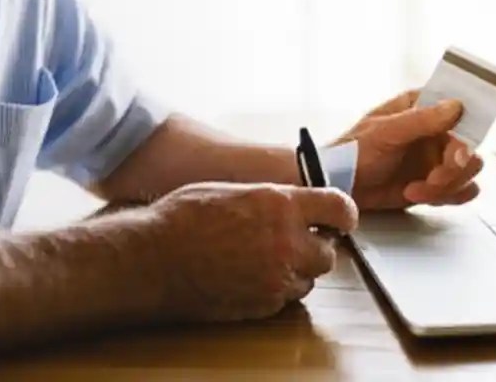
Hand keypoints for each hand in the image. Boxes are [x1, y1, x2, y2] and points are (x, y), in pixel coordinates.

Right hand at [144, 182, 357, 321]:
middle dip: (316, 245)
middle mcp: (287, 243)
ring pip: (309, 279)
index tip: (340, 218)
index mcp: (281, 204)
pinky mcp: (263, 305)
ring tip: (264, 259)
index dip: (342, 214)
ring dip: (296, 270)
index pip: (340, 208)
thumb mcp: (234, 190)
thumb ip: (272, 198)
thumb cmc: (183, 217)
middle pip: (329, 252)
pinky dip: (276, 289)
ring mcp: (276, 278)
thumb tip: (295, 203)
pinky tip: (250, 276)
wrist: (153, 259)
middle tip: (294, 240)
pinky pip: (285, 298)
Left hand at [338, 90, 483, 210]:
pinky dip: (447, 197)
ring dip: (447, 186)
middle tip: (433, 179)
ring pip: (468, 171)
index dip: (468, 128)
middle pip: (470, 147)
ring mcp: (436, 157)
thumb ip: (422, 120)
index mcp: (423, 108)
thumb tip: (456, 106)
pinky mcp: (435, 182)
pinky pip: (460, 190)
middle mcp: (435, 131)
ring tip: (415, 191)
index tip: (457, 149)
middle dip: (455, 169)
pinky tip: (419, 195)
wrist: (341, 186)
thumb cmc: (355, 151)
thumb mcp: (386, 132)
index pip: (462, 110)